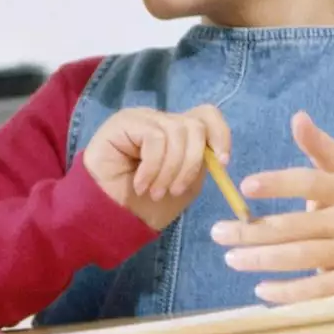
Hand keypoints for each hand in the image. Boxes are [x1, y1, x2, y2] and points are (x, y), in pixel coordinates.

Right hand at [82, 105, 233, 230]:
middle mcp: (162, 121)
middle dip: (191, 163)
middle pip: (195, 125)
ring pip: (177, 132)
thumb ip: (200, 165)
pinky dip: (152, 166)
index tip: (222, 163)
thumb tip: (216, 153)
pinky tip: (140, 183)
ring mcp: (143, 119)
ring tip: (154, 191)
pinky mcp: (124, 121)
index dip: (220, 135)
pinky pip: (154, 137)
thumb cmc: (145, 205)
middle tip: (175, 190)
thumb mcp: (184, 186)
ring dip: (170, 170)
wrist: (111, 218)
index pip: (207, 115)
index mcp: (178, 134)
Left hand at [216, 113, 333, 303]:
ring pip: (302, 257)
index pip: (310, 182)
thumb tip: (297, 117)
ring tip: (231, 258)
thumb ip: (321, 147)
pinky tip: (260, 290)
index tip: (245, 187)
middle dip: (253, 230)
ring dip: (263, 260)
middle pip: (296, 226)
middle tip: (218, 232)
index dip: (278, 184)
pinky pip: (318, 289)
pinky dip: (289, 292)